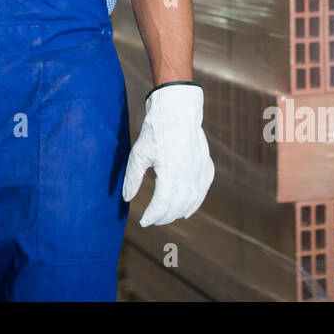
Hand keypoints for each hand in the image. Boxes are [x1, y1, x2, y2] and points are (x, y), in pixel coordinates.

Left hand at [122, 82, 213, 225]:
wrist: (178, 112)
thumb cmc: (155, 131)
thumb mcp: (138, 154)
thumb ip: (132, 179)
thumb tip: (126, 199)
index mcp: (170, 175)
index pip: (161, 205)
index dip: (152, 216)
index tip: (143, 222)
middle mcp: (188, 177)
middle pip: (177, 207)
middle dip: (164, 217)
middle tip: (152, 220)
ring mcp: (199, 173)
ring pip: (192, 202)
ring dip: (179, 212)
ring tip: (167, 217)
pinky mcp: (206, 167)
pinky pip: (202, 191)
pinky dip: (195, 202)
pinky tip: (187, 209)